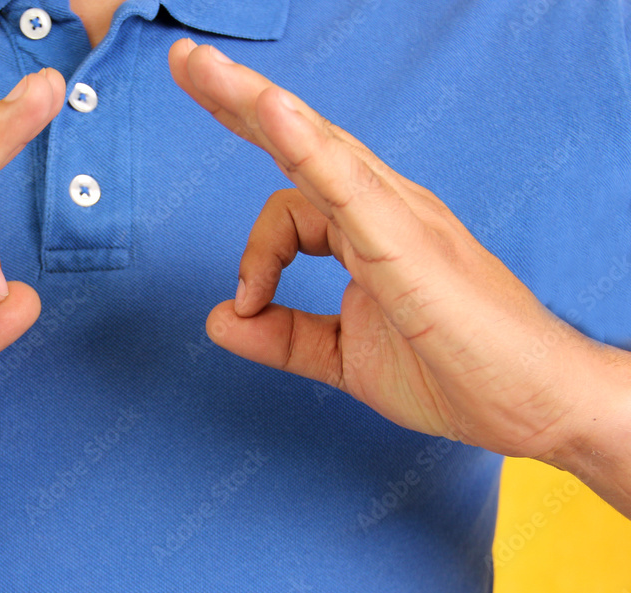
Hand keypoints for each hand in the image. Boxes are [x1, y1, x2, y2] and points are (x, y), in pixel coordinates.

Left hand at [168, 39, 624, 464]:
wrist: (534, 405)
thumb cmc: (456, 373)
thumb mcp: (345, 359)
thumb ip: (282, 339)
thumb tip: (218, 321)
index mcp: (368, 231)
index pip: (290, 201)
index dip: (254, 252)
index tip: (245, 305)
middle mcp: (382, 208)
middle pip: (298, 139)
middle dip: (235, 98)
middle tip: (185, 60)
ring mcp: (398, 217)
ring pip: (315, 144)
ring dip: (252, 100)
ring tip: (197, 64)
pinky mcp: (408, 243)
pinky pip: (347, 183)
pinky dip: (303, 145)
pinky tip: (266, 109)